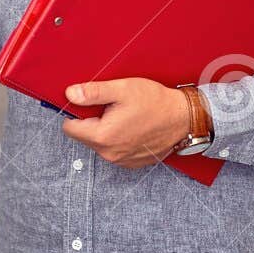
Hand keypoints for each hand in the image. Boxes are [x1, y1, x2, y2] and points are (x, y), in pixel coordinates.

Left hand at [60, 78, 192, 168]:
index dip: (75, 113)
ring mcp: (121, 160)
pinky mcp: (132, 162)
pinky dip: (118, 139)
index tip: (87, 105)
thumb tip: (70, 94)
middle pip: (84, 136)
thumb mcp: (122, 90)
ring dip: (105, 130)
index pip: (69, 128)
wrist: (184, 118)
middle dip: (91, 121)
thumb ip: (93, 92)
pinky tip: (131, 127)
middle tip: (110, 108)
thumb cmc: (156, 103)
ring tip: (123, 116)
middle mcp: (110, 153)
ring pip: (99, 144)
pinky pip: (114, 150)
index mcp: (103, 136)